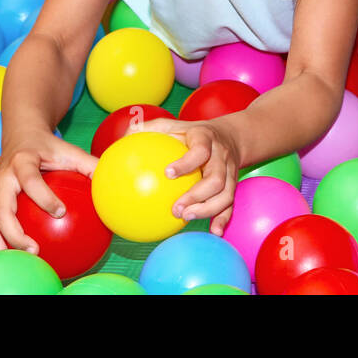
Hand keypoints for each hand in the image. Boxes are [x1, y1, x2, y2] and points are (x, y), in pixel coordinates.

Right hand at [0, 128, 97, 254]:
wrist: (20, 136)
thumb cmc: (49, 147)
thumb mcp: (70, 151)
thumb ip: (90, 166)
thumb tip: (110, 185)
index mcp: (23, 162)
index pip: (31, 181)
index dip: (44, 198)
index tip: (61, 212)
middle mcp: (3, 177)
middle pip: (2, 210)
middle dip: (15, 233)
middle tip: (34, 251)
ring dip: (1, 244)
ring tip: (17, 263)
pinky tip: (13, 257)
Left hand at [140, 116, 240, 234]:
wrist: (230, 136)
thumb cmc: (191, 133)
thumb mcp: (173, 125)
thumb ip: (150, 129)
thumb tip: (125, 134)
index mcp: (205, 139)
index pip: (200, 150)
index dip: (187, 162)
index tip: (168, 173)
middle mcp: (221, 156)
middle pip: (216, 178)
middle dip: (197, 195)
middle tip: (176, 209)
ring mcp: (229, 172)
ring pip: (225, 194)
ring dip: (208, 209)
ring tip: (186, 218)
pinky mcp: (233, 185)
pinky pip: (231, 204)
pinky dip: (224, 218)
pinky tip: (213, 232)